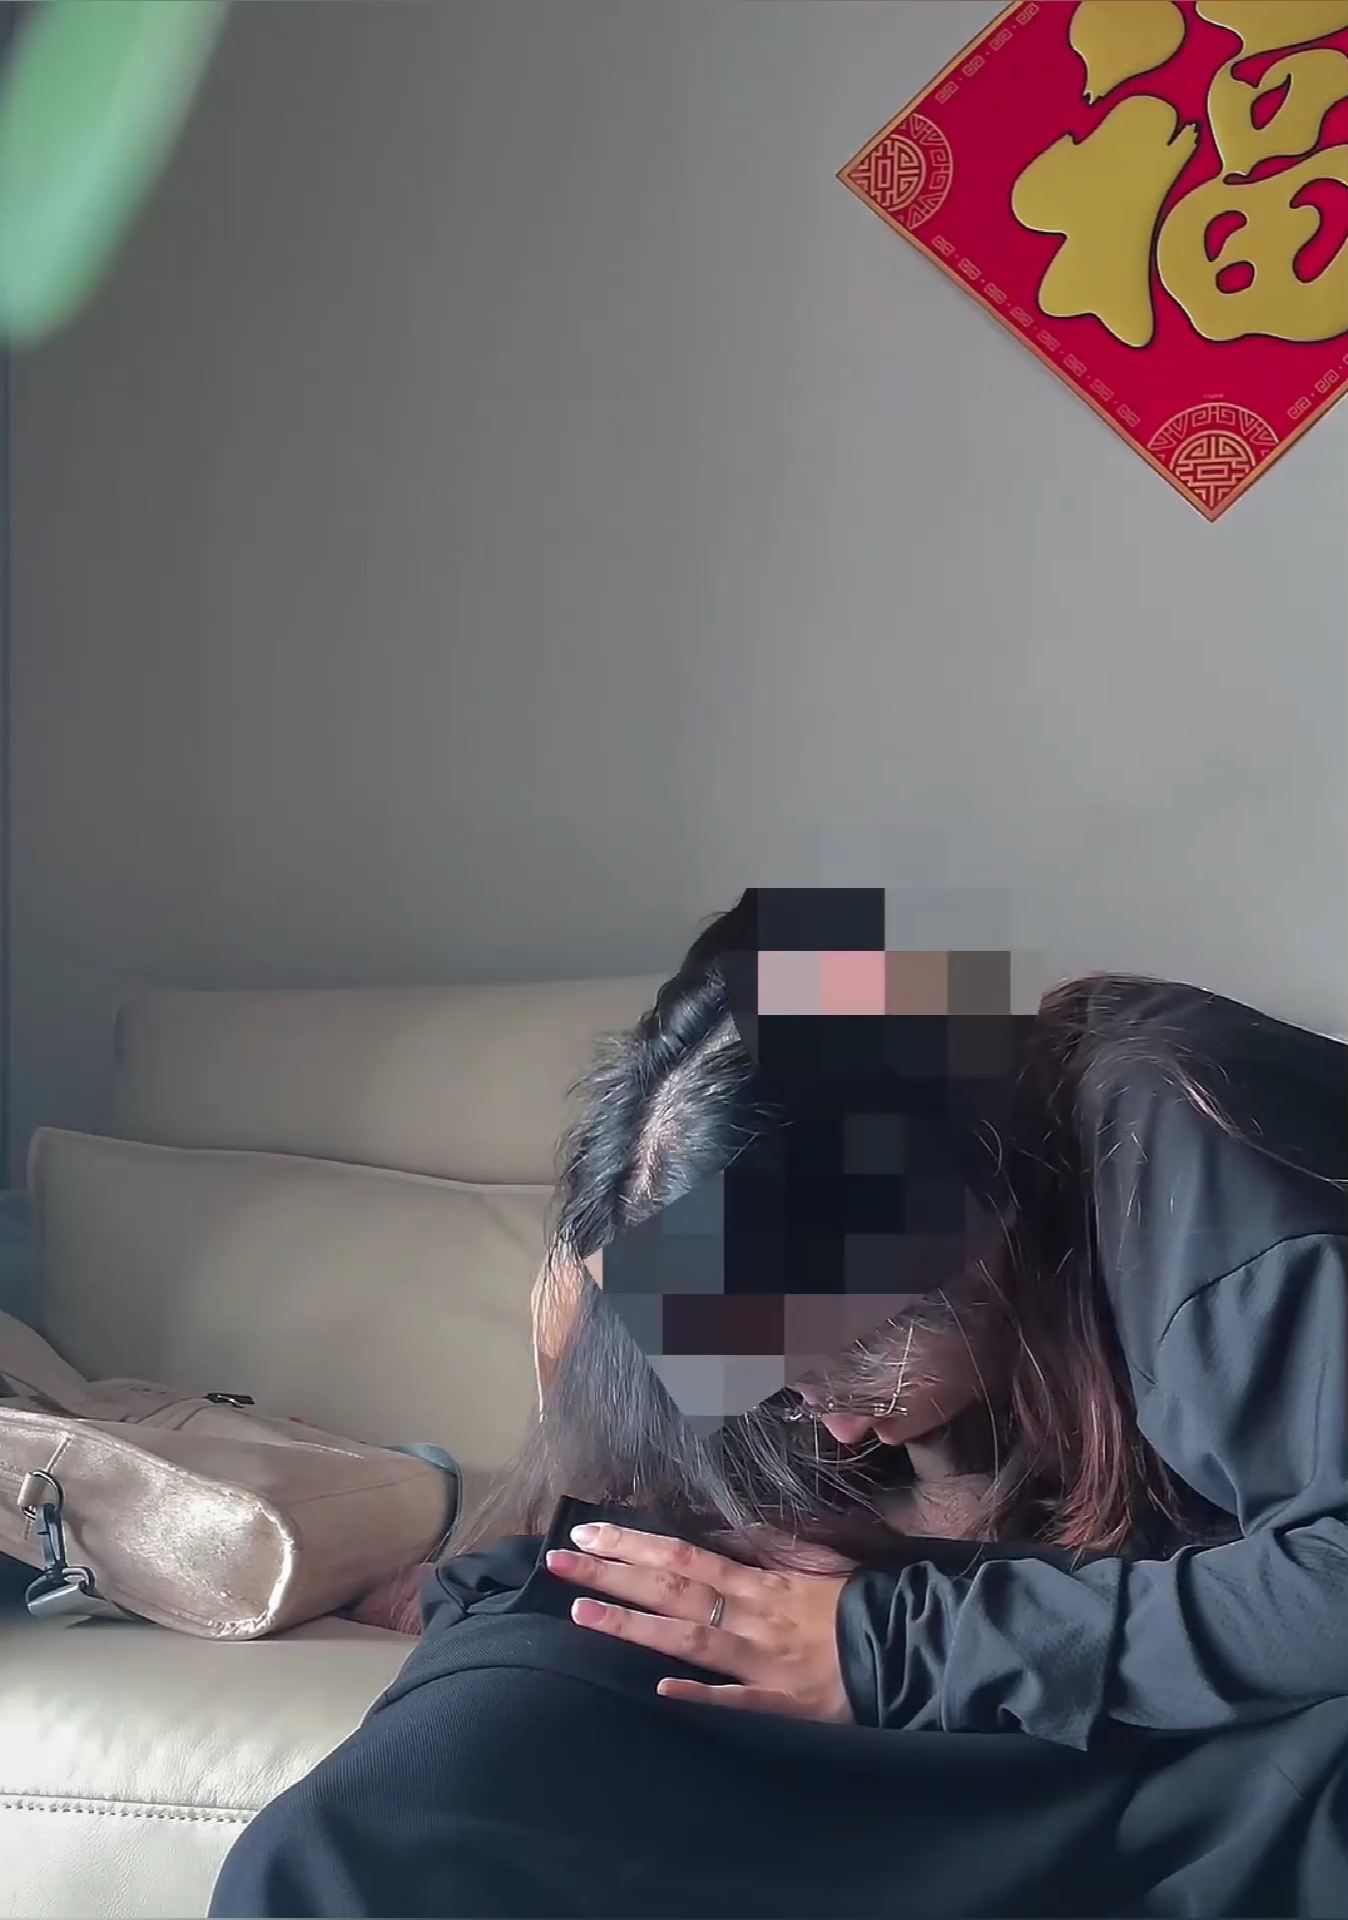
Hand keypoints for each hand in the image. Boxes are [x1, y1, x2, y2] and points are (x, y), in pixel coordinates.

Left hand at [546, 1521, 851, 1721]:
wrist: (906, 1647)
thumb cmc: (855, 1604)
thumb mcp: (808, 1564)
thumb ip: (762, 1551)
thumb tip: (717, 1535)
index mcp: (756, 1582)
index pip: (681, 1557)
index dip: (632, 1544)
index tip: (587, 1534)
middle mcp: (749, 1616)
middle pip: (669, 1591)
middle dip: (612, 1576)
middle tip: (558, 1563)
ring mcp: (760, 1662)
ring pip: (687, 1640)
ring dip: (633, 1627)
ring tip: (581, 1616)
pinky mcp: (779, 1705)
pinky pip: (735, 1702)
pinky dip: (699, 1697)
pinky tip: (658, 1694)